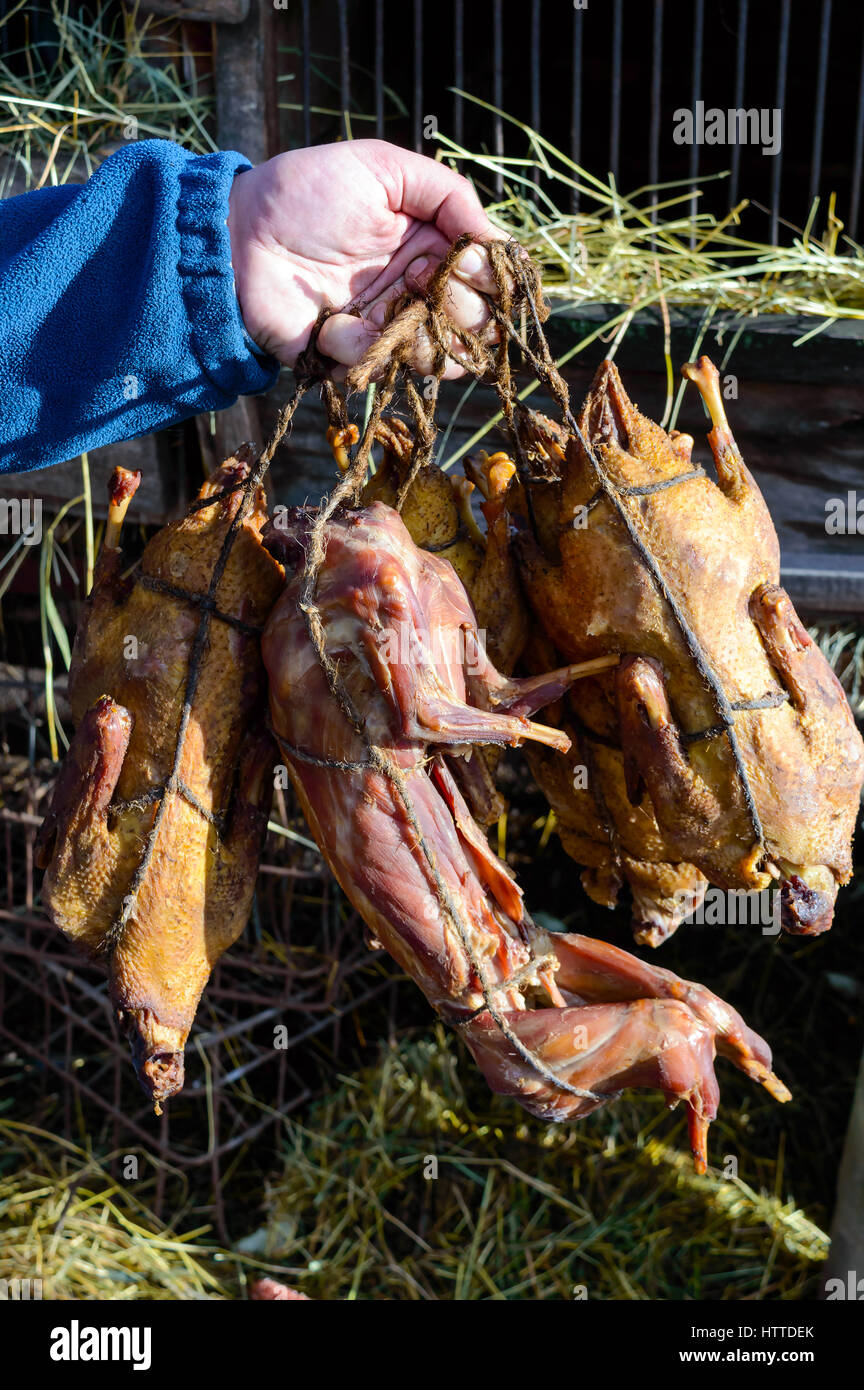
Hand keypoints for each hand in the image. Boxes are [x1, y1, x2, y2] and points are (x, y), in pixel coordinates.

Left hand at [227, 139, 503, 376]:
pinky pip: (381, 367)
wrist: (239, 235)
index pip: (488, 276)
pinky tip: (336, 324)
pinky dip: (365, 348)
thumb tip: (498, 242)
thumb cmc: (307, 192)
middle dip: (466, 311)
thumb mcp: (383, 168)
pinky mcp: (352, 357)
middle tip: (431, 285)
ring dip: (430, 341)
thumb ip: (448, 193)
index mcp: (432, 244)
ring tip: (397, 310)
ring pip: (440, 358)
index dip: (492, 279)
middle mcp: (417, 289)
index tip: (475, 265)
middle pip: (476, 324)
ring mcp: (387, 326)